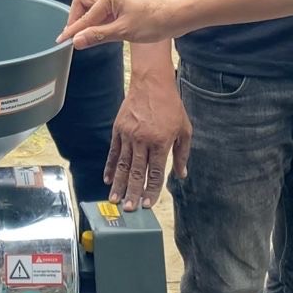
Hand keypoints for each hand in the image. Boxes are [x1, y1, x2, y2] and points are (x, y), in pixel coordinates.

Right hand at [58, 0, 185, 47]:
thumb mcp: (123, 31)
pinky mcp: (125, 4)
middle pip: (83, 2)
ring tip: (86, 37)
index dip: (73, 30)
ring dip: (88, 21)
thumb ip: (98, 36)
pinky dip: (99, 21)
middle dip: (77, 19)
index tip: (62, 41)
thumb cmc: (153, 21)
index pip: (84, 15)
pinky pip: (104, 11)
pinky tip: (100, 33)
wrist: (177, 16)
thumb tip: (76, 41)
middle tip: (74, 36)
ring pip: (94, 6)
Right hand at [107, 72, 191, 210]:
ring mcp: (128, 134)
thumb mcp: (184, 129)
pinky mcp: (118, 129)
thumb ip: (182, 154)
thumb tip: (181, 174)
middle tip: (128, 209)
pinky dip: (110, 166)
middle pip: (138, 172)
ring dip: (119, 184)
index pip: (156, 172)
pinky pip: (113, 152)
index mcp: (161, 142)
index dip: (152, 190)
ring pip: (123, 165)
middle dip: (133, 192)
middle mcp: (143, 140)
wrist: (152, 82)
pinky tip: (108, 179)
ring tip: (115, 199)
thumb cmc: (171, 106)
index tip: (147, 204)